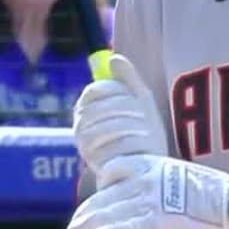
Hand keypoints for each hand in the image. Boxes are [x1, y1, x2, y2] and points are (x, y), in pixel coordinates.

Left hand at [66, 153, 228, 228]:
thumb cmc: (211, 193)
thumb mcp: (178, 177)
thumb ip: (158, 185)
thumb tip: (144, 197)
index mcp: (153, 165)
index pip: (116, 169)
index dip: (103, 184)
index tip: (98, 195)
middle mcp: (148, 178)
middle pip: (109, 194)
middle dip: (88, 210)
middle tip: (73, 224)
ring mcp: (154, 198)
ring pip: (114, 211)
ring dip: (91, 222)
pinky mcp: (161, 219)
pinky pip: (132, 226)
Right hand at [73, 53, 168, 172]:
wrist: (147, 170)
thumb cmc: (142, 135)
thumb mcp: (141, 103)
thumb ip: (128, 80)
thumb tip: (114, 58)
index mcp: (88, 111)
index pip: (94, 92)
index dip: (114, 91)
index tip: (133, 97)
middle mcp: (81, 129)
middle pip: (99, 109)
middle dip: (125, 109)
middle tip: (143, 114)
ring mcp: (86, 148)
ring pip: (105, 126)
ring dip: (130, 126)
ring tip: (145, 131)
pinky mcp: (97, 166)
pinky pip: (111, 147)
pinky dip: (130, 144)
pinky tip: (142, 145)